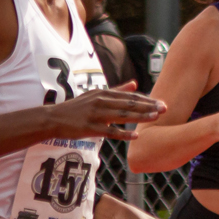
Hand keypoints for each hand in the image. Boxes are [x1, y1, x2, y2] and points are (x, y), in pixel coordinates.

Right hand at [45, 81, 164, 142]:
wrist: (54, 118)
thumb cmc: (77, 108)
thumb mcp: (96, 94)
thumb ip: (117, 90)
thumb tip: (135, 83)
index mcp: (104, 93)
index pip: (130, 97)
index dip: (147, 100)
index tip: (162, 103)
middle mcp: (101, 101)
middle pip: (129, 104)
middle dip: (148, 106)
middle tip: (164, 109)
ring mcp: (95, 115)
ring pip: (122, 115)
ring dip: (140, 117)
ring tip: (155, 118)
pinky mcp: (90, 128)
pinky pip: (109, 131)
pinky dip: (122, 133)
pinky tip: (135, 136)